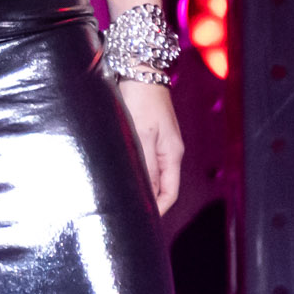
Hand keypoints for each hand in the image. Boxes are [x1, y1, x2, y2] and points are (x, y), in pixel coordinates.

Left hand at [118, 78, 181, 214]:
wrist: (141, 71)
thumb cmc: (142, 100)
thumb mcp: (143, 133)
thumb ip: (147, 163)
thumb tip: (147, 191)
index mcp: (172, 155)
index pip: (169, 193)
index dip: (157, 209)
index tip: (142, 222)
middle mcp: (168, 152)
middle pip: (162, 186)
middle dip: (148, 201)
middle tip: (128, 214)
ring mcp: (159, 143)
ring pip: (152, 173)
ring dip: (141, 186)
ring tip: (123, 199)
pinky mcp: (147, 134)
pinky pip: (145, 160)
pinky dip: (137, 171)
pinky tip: (122, 175)